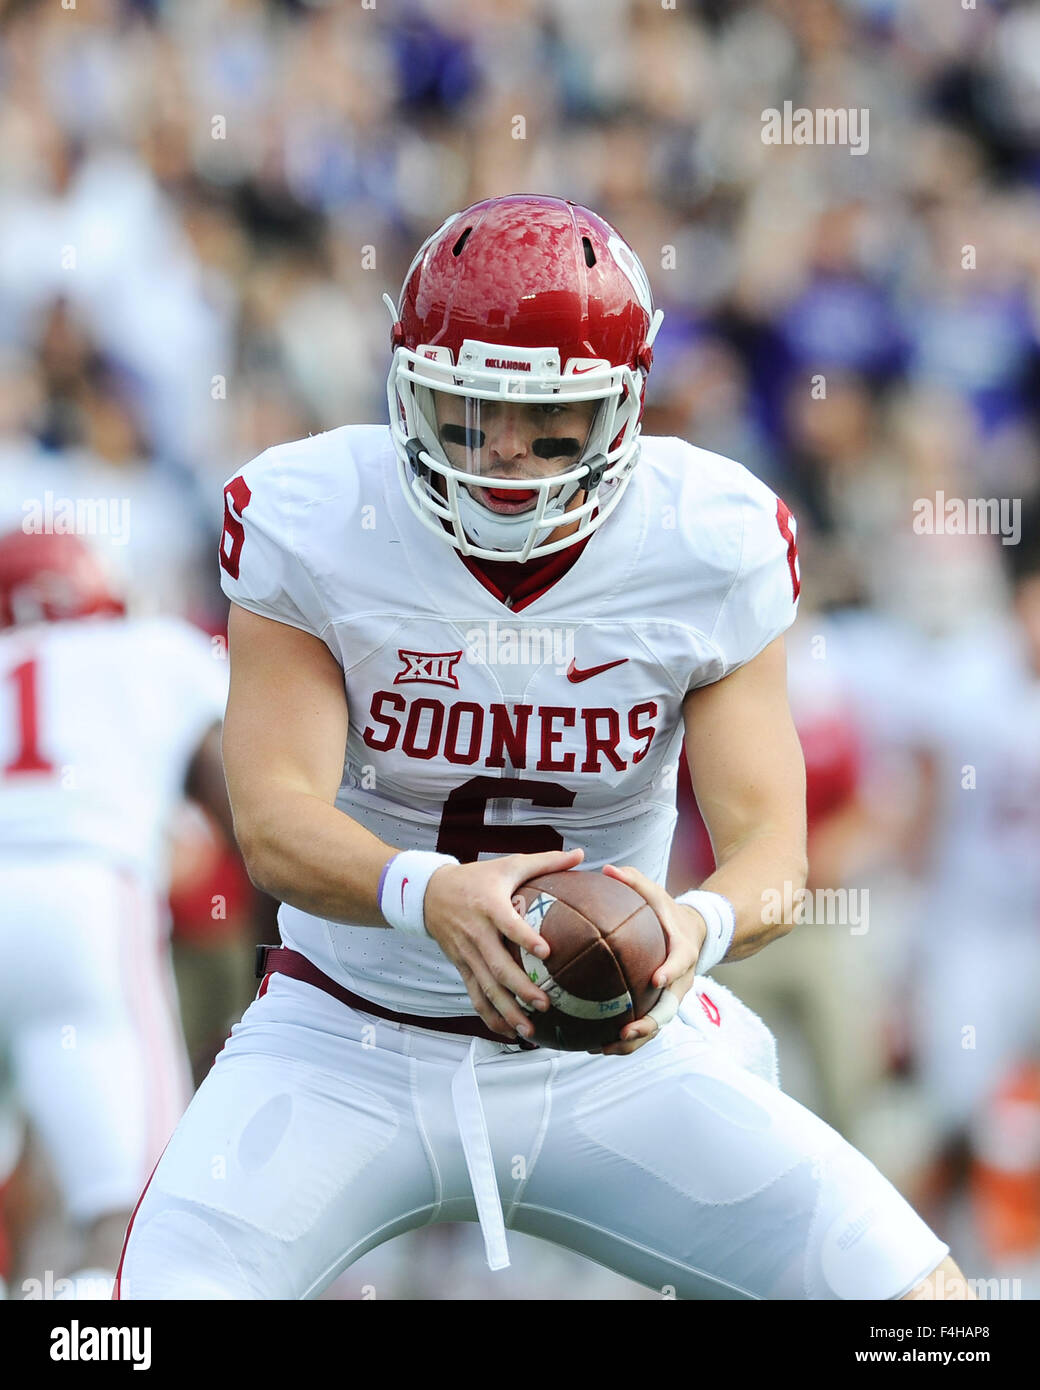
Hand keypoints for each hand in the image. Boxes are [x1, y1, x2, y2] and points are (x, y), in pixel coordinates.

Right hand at [423, 847, 584, 1039]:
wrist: (429, 893)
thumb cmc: (477, 878)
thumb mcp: (508, 864)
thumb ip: (545, 862)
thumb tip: (582, 855)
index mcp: (489, 906)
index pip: (508, 924)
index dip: (525, 938)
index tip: (547, 952)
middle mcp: (476, 933)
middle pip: (498, 966)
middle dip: (521, 988)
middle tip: (545, 1004)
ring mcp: (467, 954)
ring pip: (486, 988)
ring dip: (507, 1011)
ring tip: (529, 1030)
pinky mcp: (461, 967)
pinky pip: (475, 995)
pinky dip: (490, 1016)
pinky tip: (508, 1032)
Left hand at [592, 863, 706, 1056]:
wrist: (692, 933)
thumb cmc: (667, 911)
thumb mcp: (656, 893)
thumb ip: (634, 881)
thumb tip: (607, 869)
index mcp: (683, 951)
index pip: (681, 963)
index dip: (671, 972)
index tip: (655, 980)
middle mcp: (680, 981)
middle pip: (669, 1009)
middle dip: (649, 1024)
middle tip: (626, 1031)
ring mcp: (671, 997)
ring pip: (656, 1026)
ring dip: (634, 1041)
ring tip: (604, 1047)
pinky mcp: (659, 1006)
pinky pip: (645, 1027)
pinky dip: (624, 1041)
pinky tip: (595, 1045)